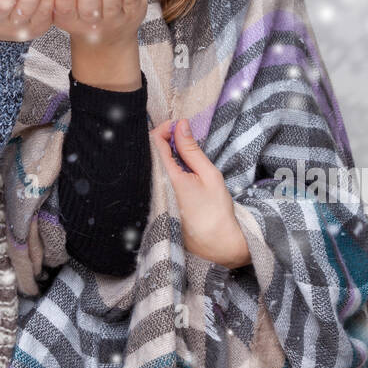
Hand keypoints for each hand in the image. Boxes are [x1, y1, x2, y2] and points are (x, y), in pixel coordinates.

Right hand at [52, 0, 146, 42]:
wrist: (110, 38)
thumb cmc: (84, 11)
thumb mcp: (69, 4)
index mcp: (70, 20)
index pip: (65, 9)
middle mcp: (92, 24)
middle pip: (89, 8)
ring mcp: (114, 21)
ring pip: (111, 6)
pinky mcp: (133, 14)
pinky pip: (132, 5)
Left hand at [150, 118, 250, 269]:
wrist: (216, 243)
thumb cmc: (216, 210)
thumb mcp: (209, 174)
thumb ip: (192, 149)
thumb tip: (180, 125)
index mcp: (168, 177)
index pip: (155, 142)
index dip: (165, 128)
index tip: (180, 125)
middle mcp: (157, 184)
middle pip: (150, 151)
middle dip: (164, 137)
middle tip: (183, 134)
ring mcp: (156, 193)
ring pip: (153, 162)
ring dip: (165, 150)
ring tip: (183, 148)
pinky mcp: (160, 199)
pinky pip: (157, 174)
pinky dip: (165, 163)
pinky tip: (179, 164)